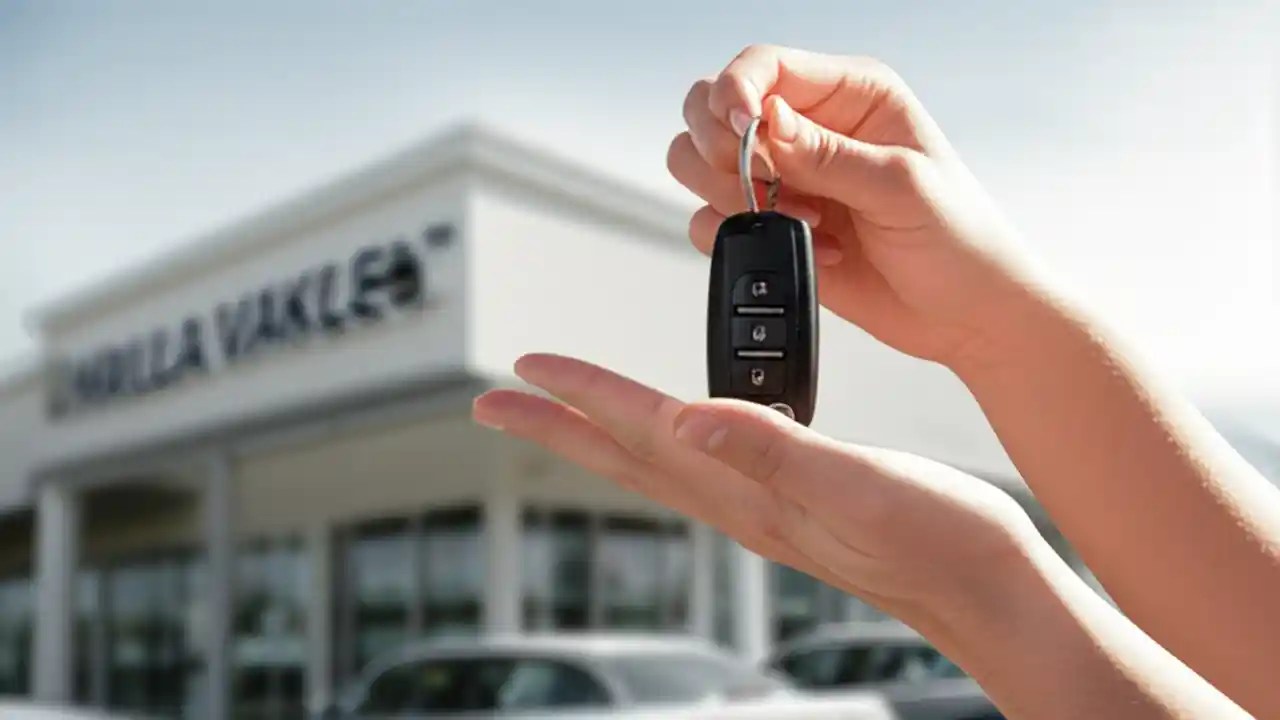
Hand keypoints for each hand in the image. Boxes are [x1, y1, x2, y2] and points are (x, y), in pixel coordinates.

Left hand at [473, 353, 1043, 630]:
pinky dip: (662, 449)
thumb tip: (687, 419)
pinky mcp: (791, 511)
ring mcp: (763, 513)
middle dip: (557, 427)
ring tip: (560, 416)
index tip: (524, 369)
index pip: (644, 429)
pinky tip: (671, 439)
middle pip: (626, 457)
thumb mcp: (856, 484)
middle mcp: (743, 505)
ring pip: (656, 467)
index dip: (582, 395)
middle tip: (495, 403)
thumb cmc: (938, 540)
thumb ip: (772, 448)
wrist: (989, 592)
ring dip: (599, 438)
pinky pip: (701, 474)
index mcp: (750, 489)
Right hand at [670, 45, 1045, 365]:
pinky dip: (745, 240)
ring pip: (700, 165)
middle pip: (710, 108)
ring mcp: (785, 181)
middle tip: (764, 184)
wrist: (965, 314)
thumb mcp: (902, 186)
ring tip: (799, 219)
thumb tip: (765, 121)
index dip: (735, 92)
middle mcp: (807, 130)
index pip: (762, 64)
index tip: (741, 131)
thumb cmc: (959, 239)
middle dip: (720, 147)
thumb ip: (827, 154)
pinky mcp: (772, 229)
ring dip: (733, 196)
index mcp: (849, 95)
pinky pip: (713, 223)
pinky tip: (809, 248)